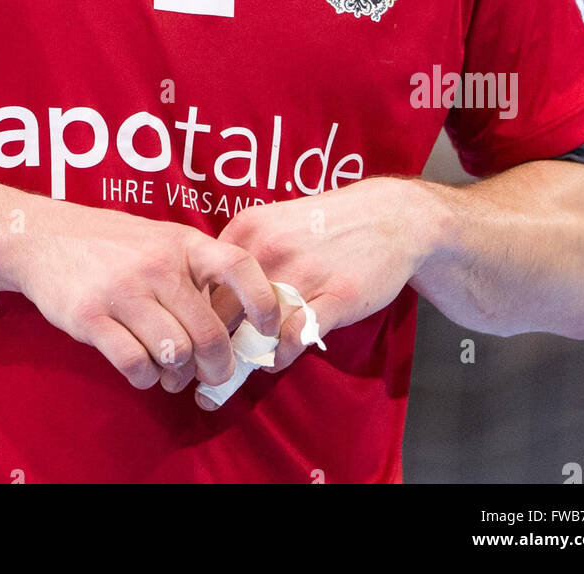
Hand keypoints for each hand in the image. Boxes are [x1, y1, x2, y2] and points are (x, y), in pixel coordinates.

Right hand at [13, 195, 281, 391]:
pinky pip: (135, 364)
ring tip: (172, 372)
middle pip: (209, 333)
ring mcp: (122, 290)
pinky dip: (146, 378)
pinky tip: (142, 370)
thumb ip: (194, 272)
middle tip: (215, 375)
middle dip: (218, 366)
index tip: (269, 330)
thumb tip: (236, 323)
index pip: (239, 266)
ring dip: (179, 375)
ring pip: (175, 353)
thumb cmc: (111, 244)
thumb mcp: (159, 239)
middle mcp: (156, 264)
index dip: (264, 302)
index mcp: (182, 242)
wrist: (43, 237)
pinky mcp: (91, 317)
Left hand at [192, 179, 431, 404]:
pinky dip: (280, 355)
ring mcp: (303, 272)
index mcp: (247, 230)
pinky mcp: (336, 296)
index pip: (204, 284)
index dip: (198, 317)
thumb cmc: (325, 226)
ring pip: (258, 330)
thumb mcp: (274, 225)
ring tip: (246, 364)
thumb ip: (242, 259)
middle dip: (217, 345)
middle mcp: (269, 249)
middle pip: (224, 312)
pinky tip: (279, 356)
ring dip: (250, 354)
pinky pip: (294, 338)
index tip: (196, 341)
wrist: (387, 217)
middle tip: (213, 367)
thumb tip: (205, 303)